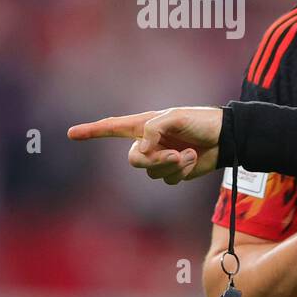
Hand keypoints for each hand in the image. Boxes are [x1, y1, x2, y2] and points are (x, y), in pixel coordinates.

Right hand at [68, 106, 223, 184]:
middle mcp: (150, 142)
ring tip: (189, 153)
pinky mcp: (174, 171)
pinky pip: (169, 179)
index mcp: (145, 125)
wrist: (225, 137)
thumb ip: (153, 129)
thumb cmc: (201, 121)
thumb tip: (142, 149)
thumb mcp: (175, 117)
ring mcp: (161, 158)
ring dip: (173, 165)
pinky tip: (194, 160)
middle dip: (153, 160)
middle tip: (173, 154)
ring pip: (153, 173)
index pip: (112, 128)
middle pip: (134, 161)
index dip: (91, 131)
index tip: (71, 133)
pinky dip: (182, 171)